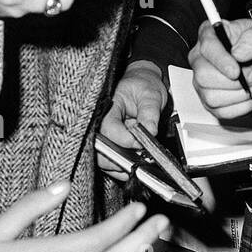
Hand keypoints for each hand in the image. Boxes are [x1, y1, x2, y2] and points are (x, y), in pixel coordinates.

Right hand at [99, 60, 168, 180]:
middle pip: (100, 149)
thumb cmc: (143, 86)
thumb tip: (150, 132)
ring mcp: (104, 135)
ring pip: (103, 160)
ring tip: (139, 157)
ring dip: (121, 164)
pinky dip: (121, 167)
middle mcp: (101, 123)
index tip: (141, 142)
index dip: (125, 140)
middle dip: (120, 158)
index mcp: (108, 107)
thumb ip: (150, 113)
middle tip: (140, 156)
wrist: (143, 84)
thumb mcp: (151, 95)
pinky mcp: (110, 143)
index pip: (109, 129)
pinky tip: (135, 163)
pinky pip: (109, 162)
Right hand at [189, 16, 251, 118]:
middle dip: (234, 82)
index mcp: (212, 34)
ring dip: (241, 95)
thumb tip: (237, 53)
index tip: (236, 71)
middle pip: (203, 76)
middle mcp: (202, 57)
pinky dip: (242, 107)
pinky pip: (220, 112)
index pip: (206, 47)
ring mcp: (204, 81)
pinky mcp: (211, 101)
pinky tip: (251, 96)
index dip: (220, 61)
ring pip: (211, 97)